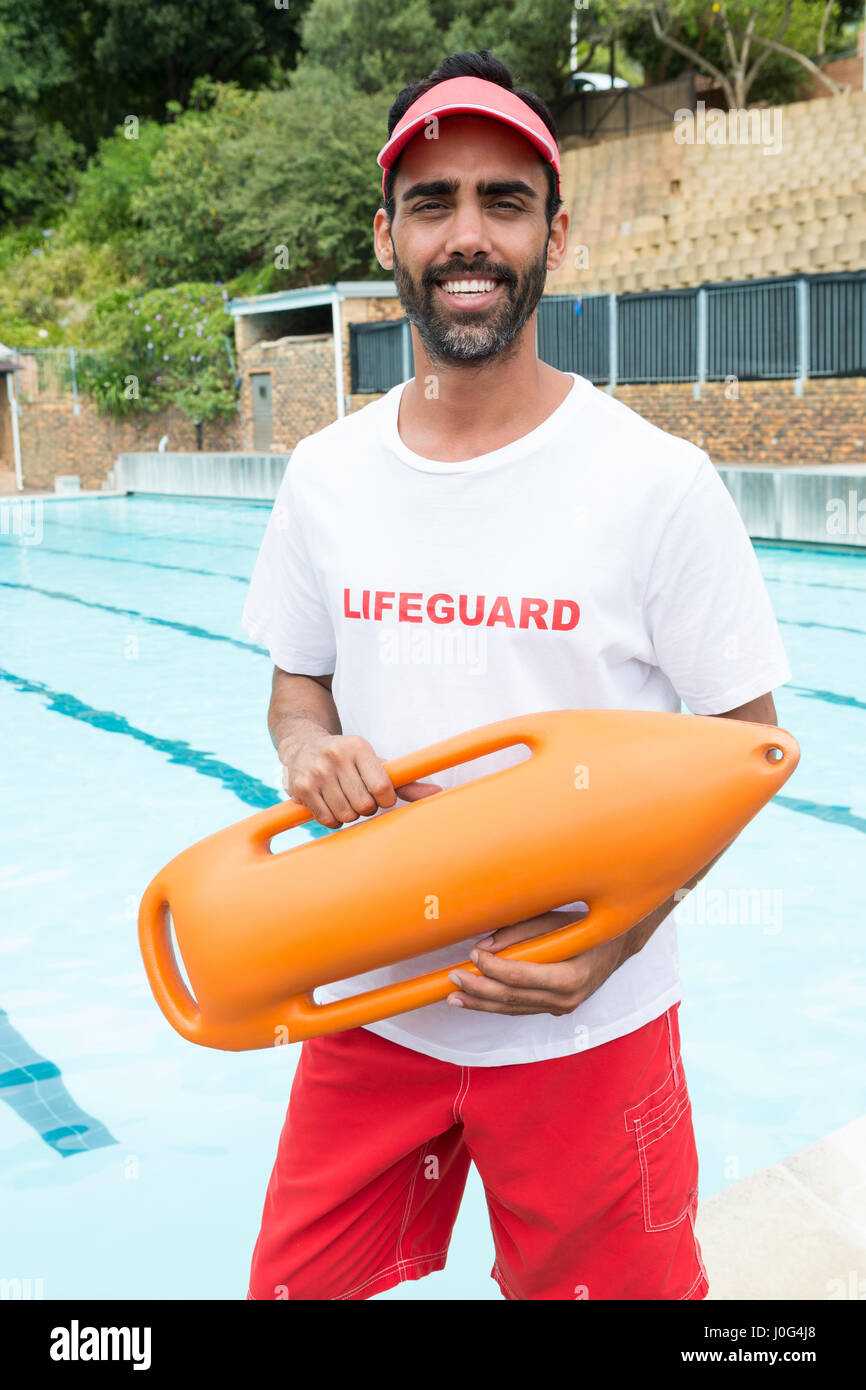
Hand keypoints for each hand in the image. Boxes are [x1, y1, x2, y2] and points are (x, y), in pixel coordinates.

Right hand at [279, 731, 442, 827]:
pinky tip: (330, 806)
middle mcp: (336, 756)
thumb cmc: (348, 759)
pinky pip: (327, 819)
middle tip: (359, 797)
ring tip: (344, 800)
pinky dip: (333, 820)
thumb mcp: (374, 763)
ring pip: (346, 815)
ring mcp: (316, 772)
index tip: (381, 797)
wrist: (303, 745)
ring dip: (349, 815)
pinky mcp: (300, 787)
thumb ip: (406, 781)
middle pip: (365, 805)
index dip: (385, 801)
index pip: (383, 788)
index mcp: (359, 747)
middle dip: (366, 807)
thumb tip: (438, 793)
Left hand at [446, 910, 626, 1016]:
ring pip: (513, 1008)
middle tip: (453, 978)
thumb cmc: (587, 928)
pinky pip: (522, 1008)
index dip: (492, 968)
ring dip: (481, 1003)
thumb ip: (520, 933)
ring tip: (454, 997)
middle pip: (512, 998)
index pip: (520, 977)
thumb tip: (485, 945)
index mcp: (570, 976)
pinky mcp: (557, 1008)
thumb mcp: (555, 921)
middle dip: (478, 990)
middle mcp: (566, 998)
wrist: (618, 945)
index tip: (472, 955)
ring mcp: (562, 1007)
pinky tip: (477, 1000)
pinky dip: (498, 1004)